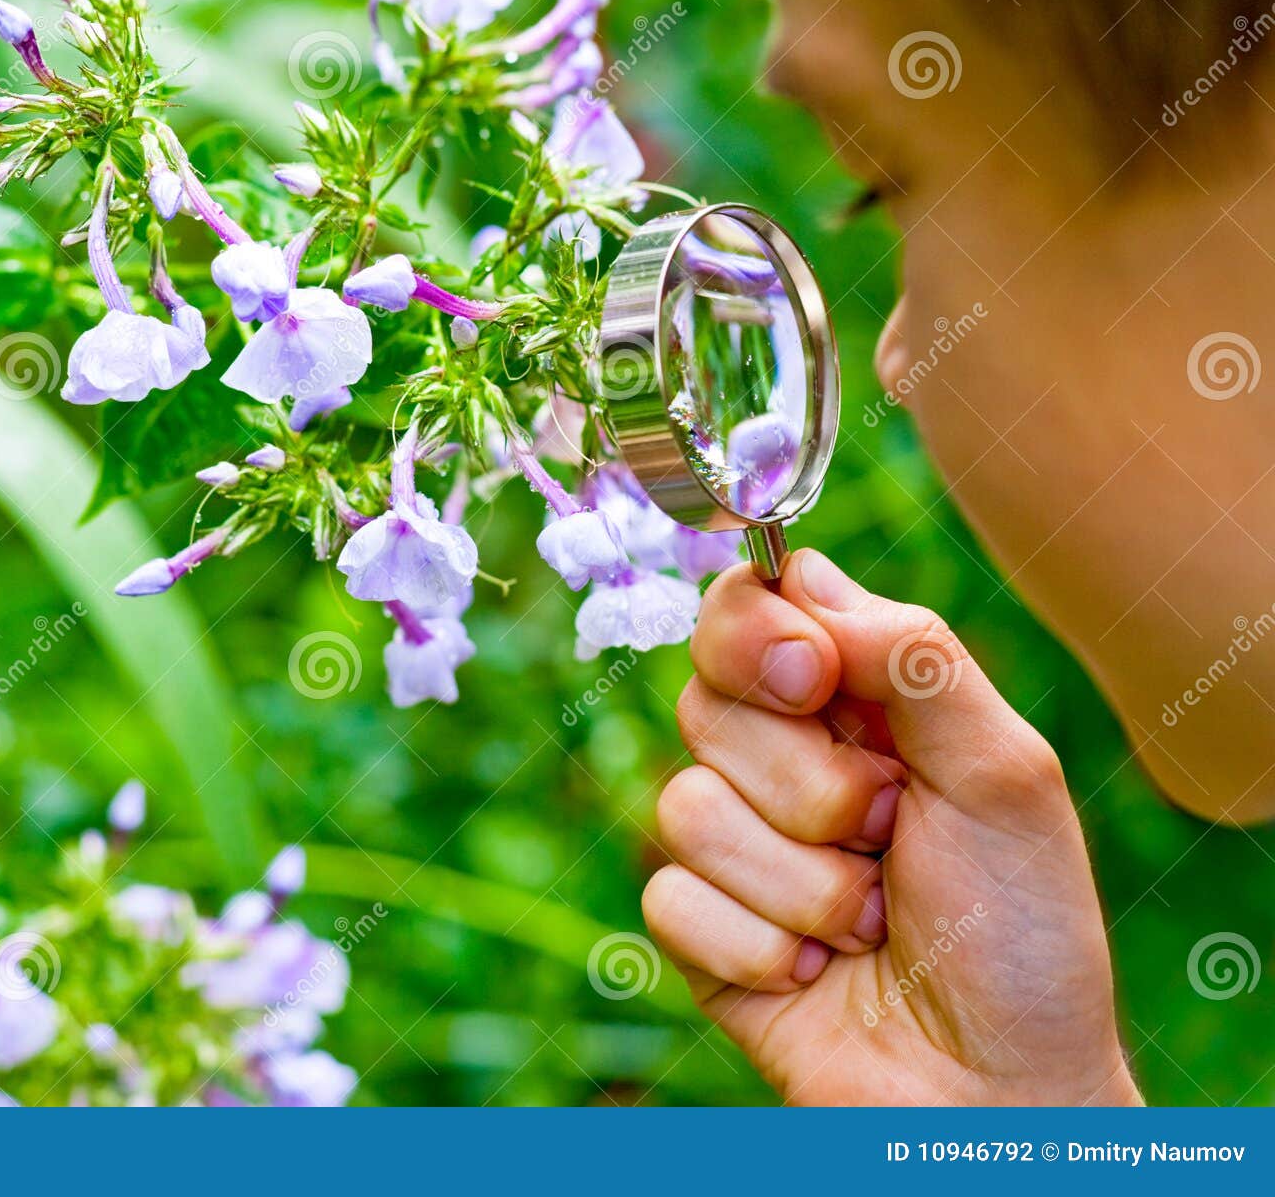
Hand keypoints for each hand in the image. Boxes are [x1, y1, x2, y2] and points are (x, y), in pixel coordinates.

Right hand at [642, 549, 1141, 1105]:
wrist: (992, 1097)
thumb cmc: (1019, 933)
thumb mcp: (1007, 774)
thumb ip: (915, 657)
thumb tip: (800, 590)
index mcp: (859, 698)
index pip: (753, 604)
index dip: (758, 632)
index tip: (811, 681)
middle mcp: (786, 756)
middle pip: (705, 698)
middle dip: (808, 786)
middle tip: (887, 831)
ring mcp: (738, 842)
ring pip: (684, 804)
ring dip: (802, 884)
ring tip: (872, 921)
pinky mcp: (701, 926)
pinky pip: (669, 898)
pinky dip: (760, 947)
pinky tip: (819, 973)